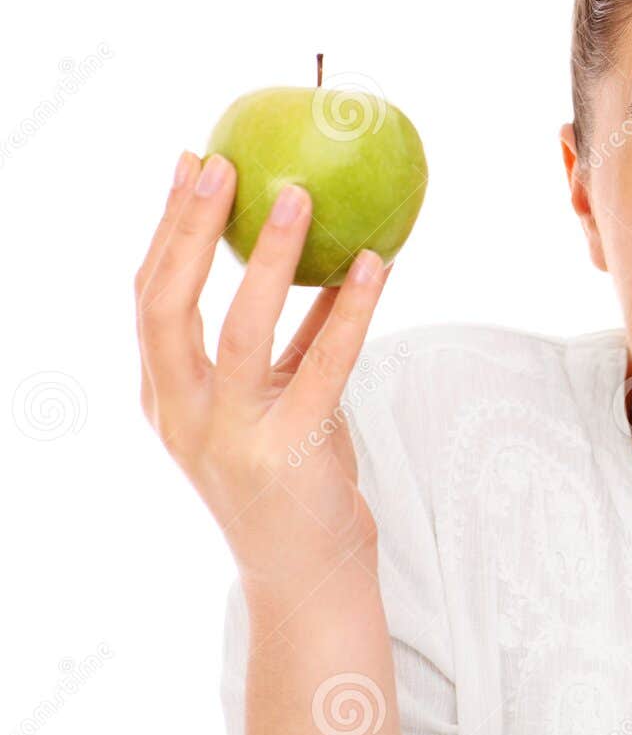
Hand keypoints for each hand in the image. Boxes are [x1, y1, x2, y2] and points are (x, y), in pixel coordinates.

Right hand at [135, 151, 392, 599]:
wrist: (308, 573)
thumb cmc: (293, 475)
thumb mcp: (273, 398)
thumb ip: (290, 334)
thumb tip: (333, 253)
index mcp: (165, 395)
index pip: (149, 297)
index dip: (168, 227)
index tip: (190, 162)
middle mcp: (182, 413)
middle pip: (167, 303)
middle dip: (190, 227)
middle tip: (225, 162)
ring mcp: (231, 436)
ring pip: (239, 329)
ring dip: (273, 256)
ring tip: (301, 195)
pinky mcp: (290, 451)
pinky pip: (325, 362)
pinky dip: (353, 307)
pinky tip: (378, 263)